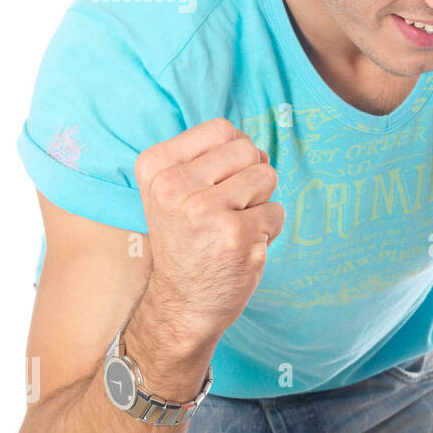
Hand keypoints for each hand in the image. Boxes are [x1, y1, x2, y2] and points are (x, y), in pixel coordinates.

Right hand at [134, 117, 284, 349]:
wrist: (183, 302)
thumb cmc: (188, 239)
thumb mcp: (174, 190)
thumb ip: (208, 157)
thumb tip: (254, 146)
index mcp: (156, 166)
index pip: (222, 129)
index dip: (232, 155)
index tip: (214, 185)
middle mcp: (174, 185)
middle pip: (248, 149)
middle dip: (249, 177)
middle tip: (226, 209)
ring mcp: (205, 210)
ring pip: (267, 176)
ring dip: (260, 203)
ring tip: (232, 226)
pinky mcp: (236, 234)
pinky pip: (277, 211)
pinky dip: (268, 229)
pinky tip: (240, 246)